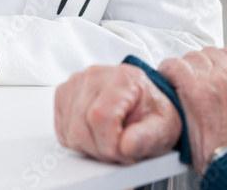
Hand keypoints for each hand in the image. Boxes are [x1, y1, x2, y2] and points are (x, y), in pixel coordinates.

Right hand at [55, 64, 181, 164]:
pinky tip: (97, 135)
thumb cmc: (154, 113)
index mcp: (122, 78)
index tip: (126, 152)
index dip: (111, 145)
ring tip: (112, 141)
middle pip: (82, 128)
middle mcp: (96, 75)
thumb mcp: (164, 128)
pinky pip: (62, 131)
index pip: (100, 117)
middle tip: (122, 149)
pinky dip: (79, 142)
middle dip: (102, 150)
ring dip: (91, 148)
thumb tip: (128, 144)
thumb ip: (148, 137)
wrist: (146, 104)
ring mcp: (77, 83)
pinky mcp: (64, 94)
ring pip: (70, 133)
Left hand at [159, 45, 226, 174]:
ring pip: (193, 58)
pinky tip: (167, 78)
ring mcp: (214, 79)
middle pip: (212, 53)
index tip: (217, 69)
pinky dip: (168, 70)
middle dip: (204, 64)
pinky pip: (174, 67)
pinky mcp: (193, 89)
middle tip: (197, 78)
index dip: (223, 60)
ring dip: (186, 68)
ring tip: (180, 80)